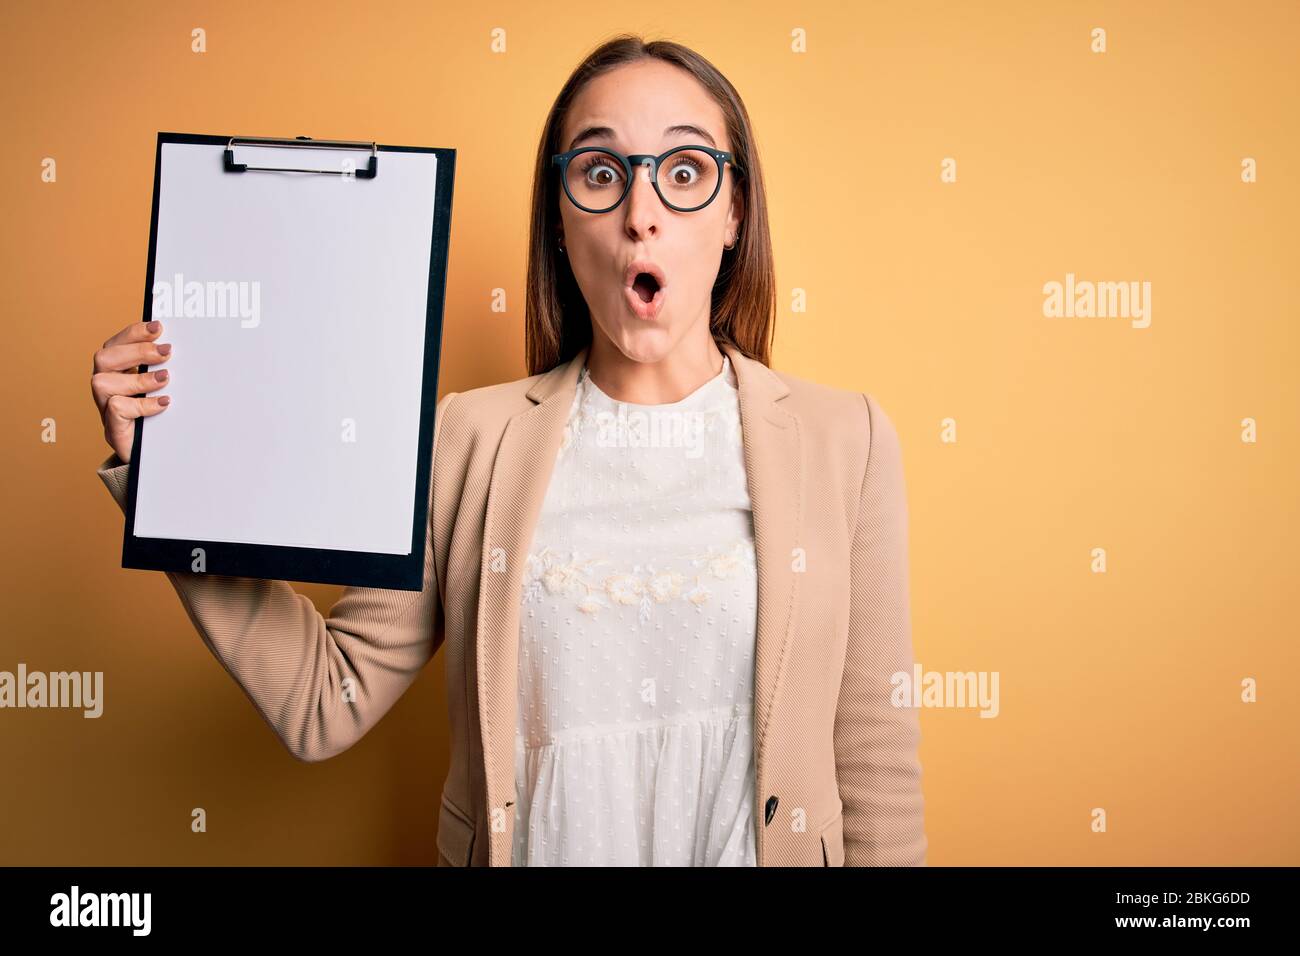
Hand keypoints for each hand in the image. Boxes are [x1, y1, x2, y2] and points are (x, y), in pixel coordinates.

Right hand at [91, 319, 172, 464]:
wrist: (156, 459)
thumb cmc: (161, 419)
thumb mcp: (164, 390)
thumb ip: (164, 371)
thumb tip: (181, 349)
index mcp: (116, 372)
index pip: (115, 344)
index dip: (133, 333)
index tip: (158, 326)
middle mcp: (105, 387)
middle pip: (104, 358)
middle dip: (136, 350)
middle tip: (166, 352)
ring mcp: (105, 408)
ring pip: (102, 382)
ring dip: (138, 377)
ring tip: (165, 379)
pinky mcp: (113, 429)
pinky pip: (116, 408)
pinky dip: (141, 403)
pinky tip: (163, 403)